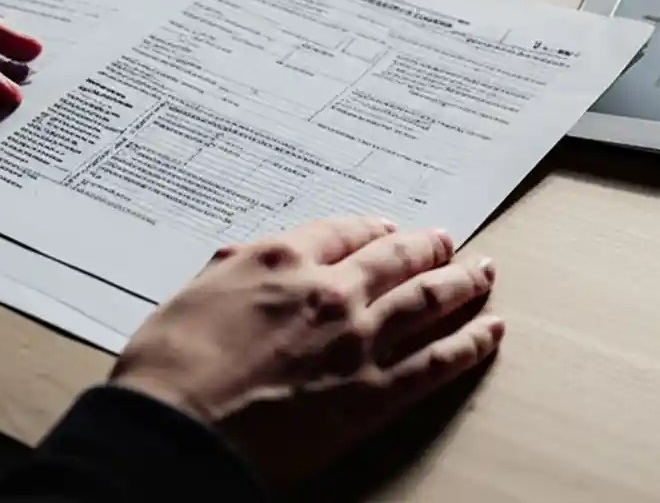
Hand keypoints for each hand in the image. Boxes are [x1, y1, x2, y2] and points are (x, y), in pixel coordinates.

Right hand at [111, 217, 502, 485]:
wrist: (174, 431)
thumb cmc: (169, 368)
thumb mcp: (193, 292)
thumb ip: (234, 268)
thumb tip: (250, 256)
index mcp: (283, 259)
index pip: (344, 231)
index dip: (372, 228)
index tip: (386, 229)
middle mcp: (331, 291)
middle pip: (397, 257)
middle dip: (428, 246)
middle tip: (447, 242)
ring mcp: (359, 342)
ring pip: (428, 299)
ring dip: (463, 283)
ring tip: (484, 273)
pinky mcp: (373, 395)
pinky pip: (437, 363)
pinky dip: (471, 344)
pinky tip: (490, 331)